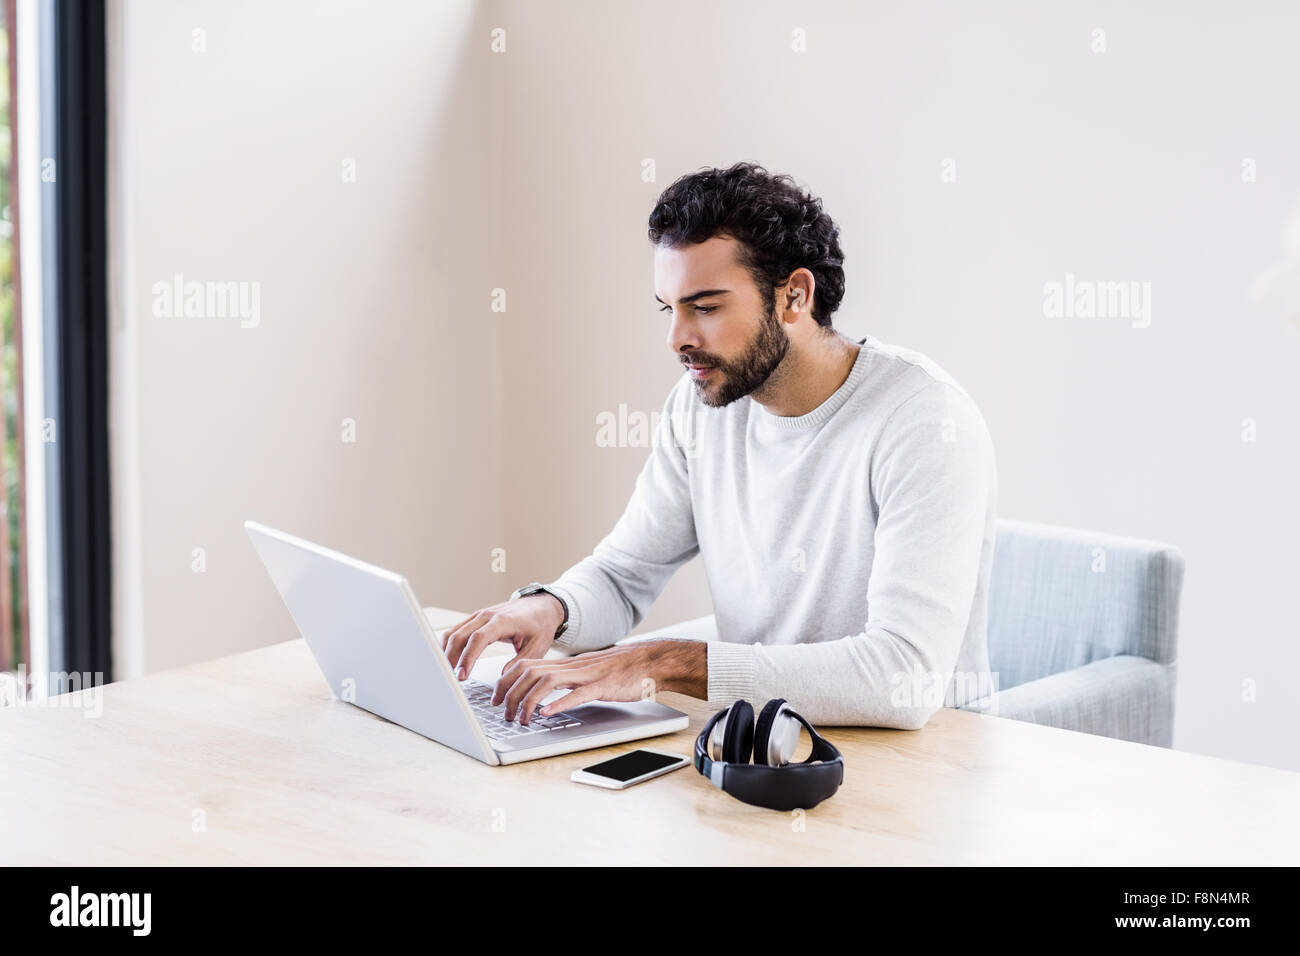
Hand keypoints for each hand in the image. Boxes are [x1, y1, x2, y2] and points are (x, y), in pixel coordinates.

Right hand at [439, 594, 563, 682]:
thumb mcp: (538, 646)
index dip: (468, 658)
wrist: (542, 606)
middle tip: (451, 680)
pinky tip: (448, 659)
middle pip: (460, 636)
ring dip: (447, 652)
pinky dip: (449, 645)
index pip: (478, 639)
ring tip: (446, 673)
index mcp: (503, 621)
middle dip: (452, 658)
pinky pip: (456, 630)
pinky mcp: (476, 619)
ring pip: (454, 632)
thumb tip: (503, 677)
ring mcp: (479, 615)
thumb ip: (520, 662)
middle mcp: (487, 615)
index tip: (462, 675)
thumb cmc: (541, 625)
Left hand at [494, 642, 668, 724]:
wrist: (651, 660)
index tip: (496, 697)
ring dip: (527, 701)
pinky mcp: (602, 686)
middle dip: (509, 693)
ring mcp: (586, 675)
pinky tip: (546, 714)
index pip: (525, 665)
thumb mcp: (587, 672)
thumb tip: (545, 695)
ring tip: (520, 719)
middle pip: (528, 672)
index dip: (505, 681)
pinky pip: (577, 694)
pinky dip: (559, 703)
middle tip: (502, 713)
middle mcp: (572, 666)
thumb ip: (567, 680)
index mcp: (566, 664)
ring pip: (546, 682)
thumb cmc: (621, 670)